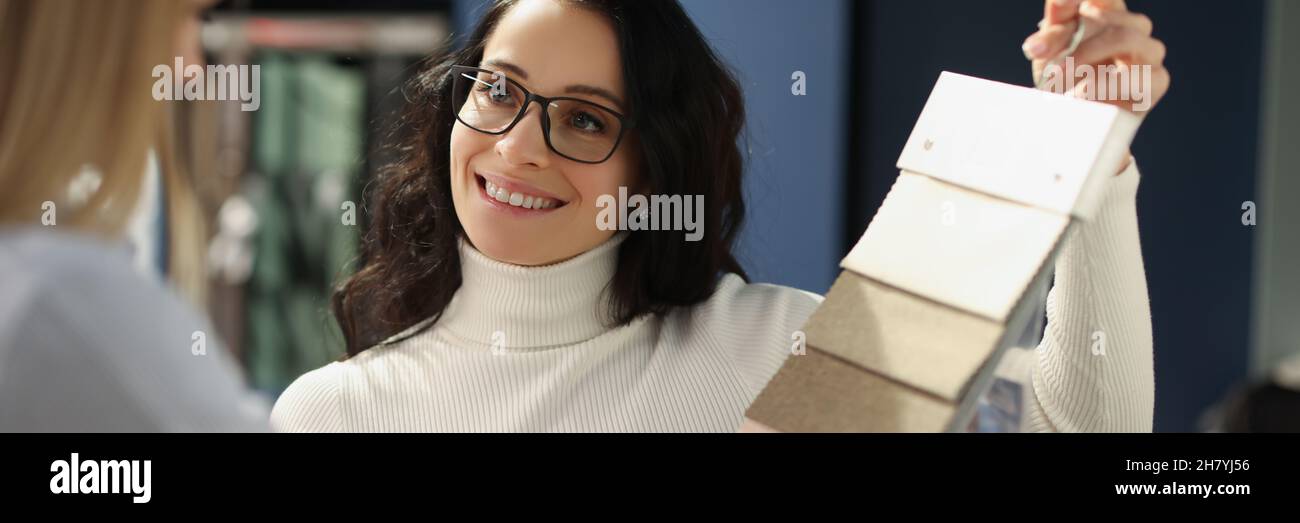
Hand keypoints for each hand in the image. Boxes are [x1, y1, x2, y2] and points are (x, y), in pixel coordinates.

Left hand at [1023, 0, 1170, 171]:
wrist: (1077, 123)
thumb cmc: (1065, 79)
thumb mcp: (1050, 53)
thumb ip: (1052, 31)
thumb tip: (1053, 12)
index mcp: (1108, 13)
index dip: (1078, 0)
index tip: (1061, 7)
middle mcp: (1133, 28)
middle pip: (1106, 18)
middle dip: (1069, 38)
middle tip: (1042, 59)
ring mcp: (1149, 53)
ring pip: (1125, 37)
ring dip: (1085, 57)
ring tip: (1059, 78)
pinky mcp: (1156, 82)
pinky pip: (1137, 76)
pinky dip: (1103, 84)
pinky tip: (1080, 94)